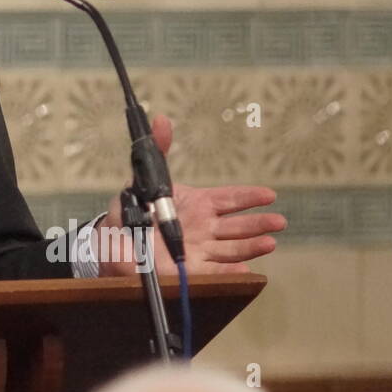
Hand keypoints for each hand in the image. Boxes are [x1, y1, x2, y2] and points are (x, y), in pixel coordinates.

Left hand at [98, 114, 286, 276]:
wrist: (113, 244)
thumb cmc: (130, 212)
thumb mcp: (139, 180)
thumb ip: (155, 152)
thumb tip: (161, 119)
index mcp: (195, 206)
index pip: (228, 200)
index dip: (249, 197)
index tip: (269, 195)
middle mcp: (202, 228)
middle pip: (237, 226)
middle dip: (258, 224)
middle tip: (278, 222)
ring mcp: (199, 251)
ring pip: (231, 249)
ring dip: (251, 246)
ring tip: (269, 243)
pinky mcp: (191, 272)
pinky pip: (214, 273)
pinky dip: (230, 272)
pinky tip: (244, 270)